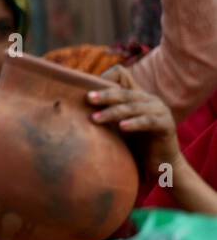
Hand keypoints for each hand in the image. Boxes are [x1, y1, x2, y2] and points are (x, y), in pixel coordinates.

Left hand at [89, 66, 180, 181]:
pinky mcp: (167, 125)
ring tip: (95, 119)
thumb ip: (102, 112)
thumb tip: (71, 106)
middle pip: (124, 91)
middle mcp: (148, 99)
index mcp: (135, 95)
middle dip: (105, 95)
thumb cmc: (133, 144)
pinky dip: (134, 123)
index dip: (105, 79)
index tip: (86, 89)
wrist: (160, 165)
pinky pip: (149, 121)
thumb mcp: (115, 125)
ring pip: (133, 106)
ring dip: (113, 112)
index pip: (121, 74)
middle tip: (88, 99)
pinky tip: (122, 127)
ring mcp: (160, 110)